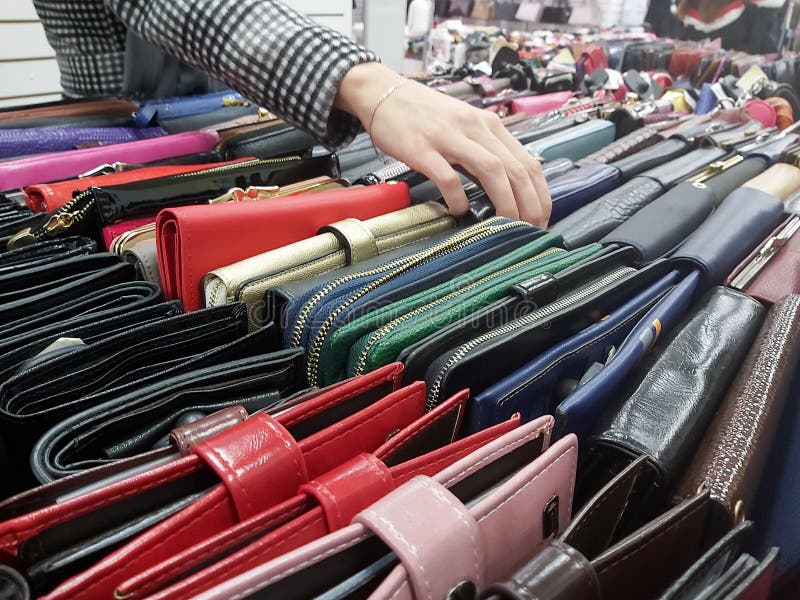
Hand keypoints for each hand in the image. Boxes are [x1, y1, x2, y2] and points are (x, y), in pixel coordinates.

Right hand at [334, 62, 551, 226]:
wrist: (384, 94)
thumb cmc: (424, 115)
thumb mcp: (464, 125)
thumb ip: (485, 150)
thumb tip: (506, 186)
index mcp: (489, 125)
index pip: (528, 162)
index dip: (540, 194)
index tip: (542, 217)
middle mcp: (475, 128)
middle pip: (516, 169)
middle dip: (529, 204)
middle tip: (531, 229)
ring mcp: (449, 138)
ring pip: (492, 171)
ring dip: (505, 203)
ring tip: (507, 225)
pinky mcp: (423, 149)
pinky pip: (448, 177)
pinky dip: (458, 198)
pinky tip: (458, 211)